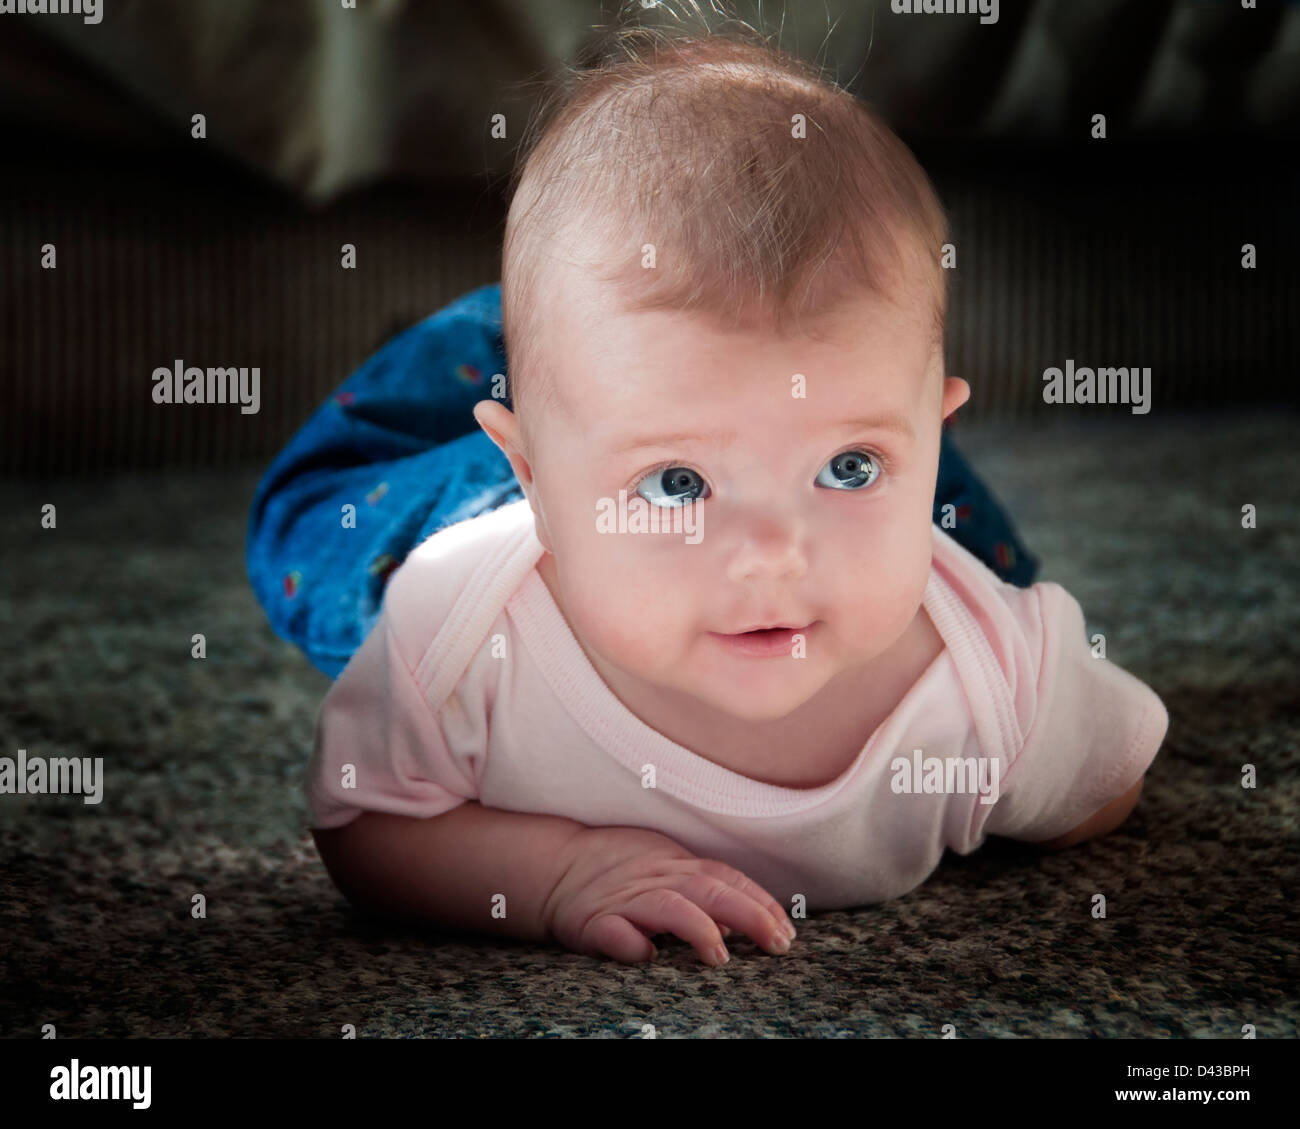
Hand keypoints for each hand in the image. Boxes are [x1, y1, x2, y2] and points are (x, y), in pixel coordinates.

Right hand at [542, 825, 795, 965]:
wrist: (557, 866)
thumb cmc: (621, 870)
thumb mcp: (667, 869)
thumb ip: (704, 890)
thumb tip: (746, 919)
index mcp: (677, 866)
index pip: (728, 880)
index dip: (761, 902)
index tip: (786, 931)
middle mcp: (657, 879)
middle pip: (709, 890)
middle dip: (748, 915)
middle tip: (776, 943)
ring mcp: (626, 899)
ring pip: (667, 907)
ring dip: (696, 928)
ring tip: (719, 955)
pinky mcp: (592, 920)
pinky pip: (611, 930)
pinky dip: (629, 942)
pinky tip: (645, 955)